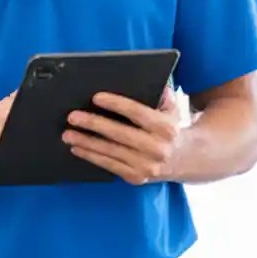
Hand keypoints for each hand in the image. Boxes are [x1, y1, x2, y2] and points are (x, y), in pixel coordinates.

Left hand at [62, 86, 182, 185]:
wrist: (188, 160)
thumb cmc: (170, 129)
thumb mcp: (171, 110)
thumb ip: (160, 94)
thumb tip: (145, 79)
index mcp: (165, 128)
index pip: (137, 113)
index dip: (116, 104)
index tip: (96, 97)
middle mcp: (157, 148)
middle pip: (119, 134)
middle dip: (93, 124)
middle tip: (73, 117)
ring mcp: (146, 166)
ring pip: (110, 151)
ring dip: (86, 142)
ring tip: (68, 134)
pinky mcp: (137, 178)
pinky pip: (109, 165)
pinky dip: (91, 156)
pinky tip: (77, 148)